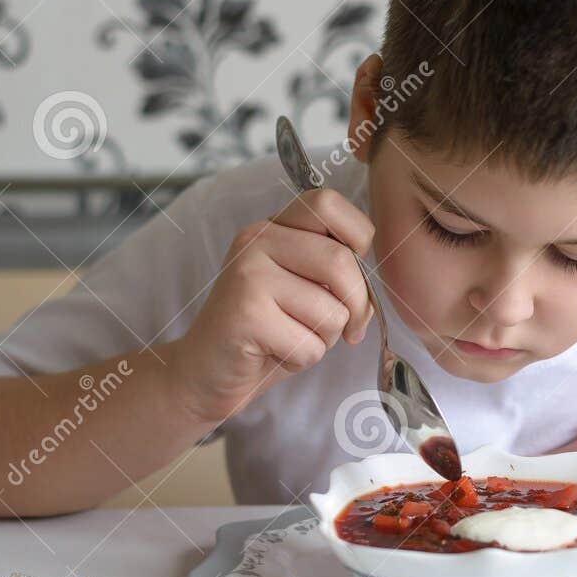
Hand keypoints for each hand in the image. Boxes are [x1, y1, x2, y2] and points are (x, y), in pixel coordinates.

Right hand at [171, 187, 374, 423]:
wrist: (206, 372)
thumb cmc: (266, 332)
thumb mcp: (302, 288)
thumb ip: (333, 269)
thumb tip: (371, 280)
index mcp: (273, 227)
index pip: (328, 203)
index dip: (357, 237)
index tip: (352, 273)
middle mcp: (256, 240)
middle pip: (340, 261)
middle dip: (356, 305)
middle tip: (347, 329)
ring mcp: (248, 275)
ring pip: (331, 309)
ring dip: (326, 338)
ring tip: (293, 338)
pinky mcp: (246, 316)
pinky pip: (310, 343)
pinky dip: (304, 359)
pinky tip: (274, 353)